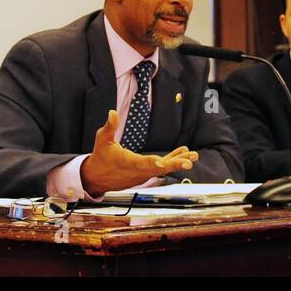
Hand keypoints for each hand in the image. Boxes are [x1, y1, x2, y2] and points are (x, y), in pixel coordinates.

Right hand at [79, 110, 197, 197]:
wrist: (97, 178)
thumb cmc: (100, 158)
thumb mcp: (102, 140)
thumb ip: (109, 127)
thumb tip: (112, 112)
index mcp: (126, 162)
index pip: (140, 163)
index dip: (152, 163)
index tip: (162, 163)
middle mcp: (137, 171)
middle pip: (158, 169)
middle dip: (174, 165)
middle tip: (189, 162)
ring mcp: (143, 174)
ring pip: (163, 169)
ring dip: (178, 162)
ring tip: (193, 156)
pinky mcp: (145, 174)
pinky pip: (161, 168)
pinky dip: (172, 160)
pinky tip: (183, 153)